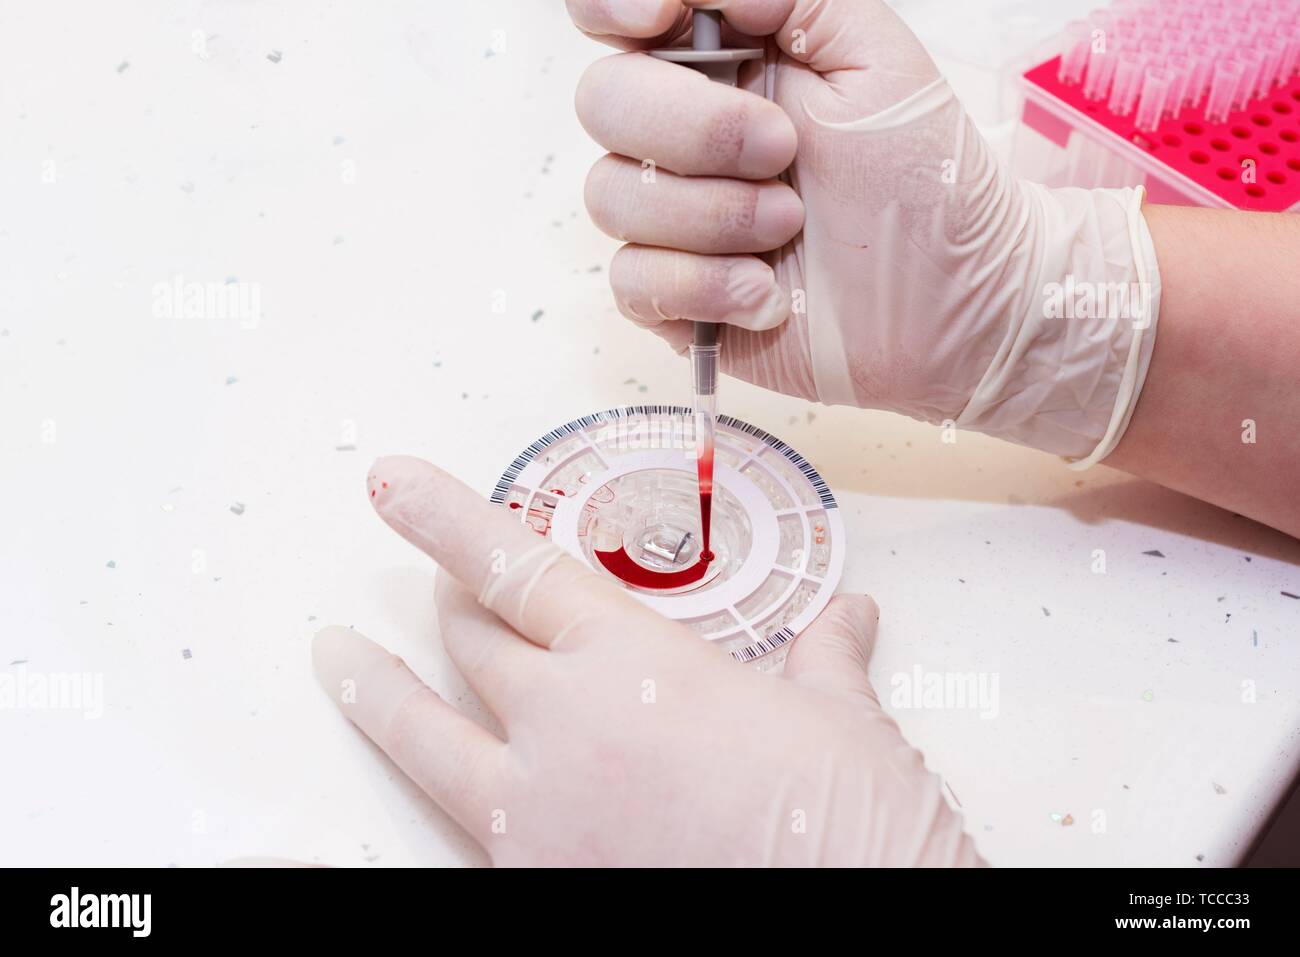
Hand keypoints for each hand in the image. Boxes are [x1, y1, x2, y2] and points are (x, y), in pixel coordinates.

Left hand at [312, 455, 982, 865]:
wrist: (855, 918)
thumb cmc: (849, 826)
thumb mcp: (842, 722)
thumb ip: (824, 660)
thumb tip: (846, 624)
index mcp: (632, 664)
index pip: (513, 567)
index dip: (445, 516)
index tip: (394, 484)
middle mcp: (565, 729)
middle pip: (471, 641)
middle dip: (449, 600)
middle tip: (437, 581)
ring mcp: (538, 818)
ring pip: (426, 736)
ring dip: (378, 690)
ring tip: (341, 660)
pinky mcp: (533, 885)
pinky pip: (461, 830)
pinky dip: (442, 797)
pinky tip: (435, 790)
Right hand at [571, 0, 1159, 462]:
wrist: (954, 299)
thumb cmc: (924, 177)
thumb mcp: (877, 56)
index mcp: (721, 61)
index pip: (612, 15)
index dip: (609, 7)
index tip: (658, 19)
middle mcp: (682, 135)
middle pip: (603, 101)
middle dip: (695, 129)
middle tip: (782, 151)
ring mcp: (673, 219)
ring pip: (613, 196)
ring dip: (712, 216)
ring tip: (790, 227)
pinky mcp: (676, 297)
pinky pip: (632, 282)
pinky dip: (702, 287)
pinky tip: (765, 294)